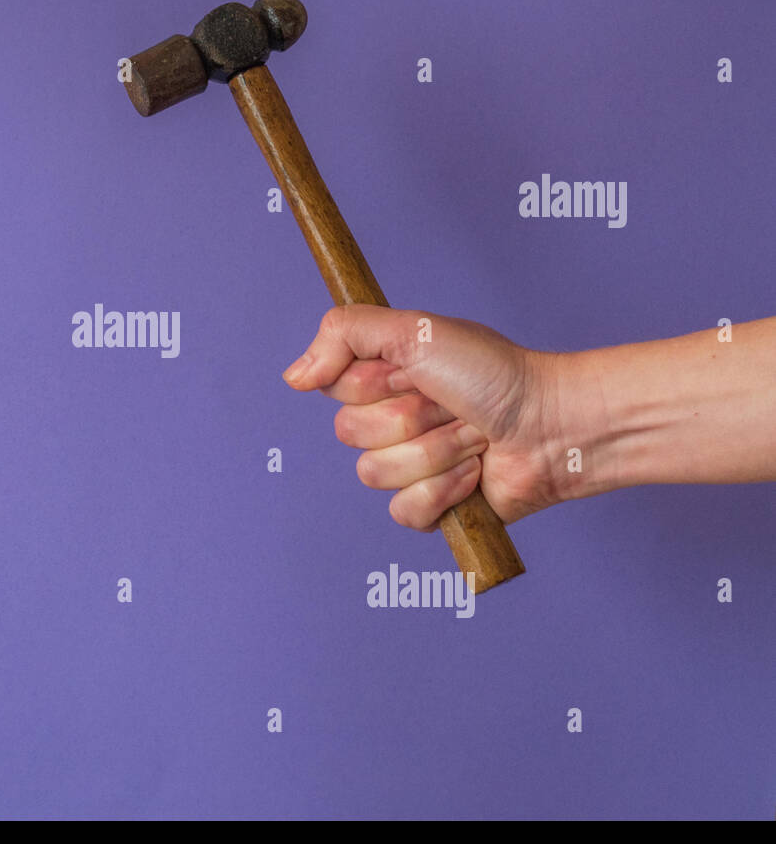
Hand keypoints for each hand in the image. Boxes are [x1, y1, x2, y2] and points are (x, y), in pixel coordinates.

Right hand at [282, 305, 563, 529]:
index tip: (413, 371)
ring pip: (375, 474)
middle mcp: (391, 421)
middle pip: (350, 435)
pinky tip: (473, 475)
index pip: (334, 390)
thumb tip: (292, 377)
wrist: (552, 425)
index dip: (372, 385)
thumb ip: (342, 333)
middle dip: (408, 419)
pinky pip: (401, 513)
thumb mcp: (412, 330)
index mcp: (382, 379)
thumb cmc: (492, 372)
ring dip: (432, 452)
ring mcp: (409, 465)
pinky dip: (442, 492)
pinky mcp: (431, 506)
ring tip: (471, 437)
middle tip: (450, 404)